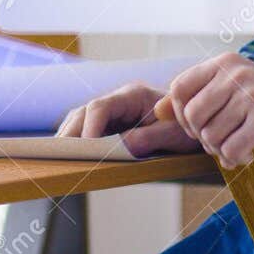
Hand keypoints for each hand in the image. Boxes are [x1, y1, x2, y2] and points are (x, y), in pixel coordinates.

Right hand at [55, 81, 201, 158]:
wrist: (193, 122)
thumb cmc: (184, 127)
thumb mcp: (173, 134)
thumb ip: (149, 138)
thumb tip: (123, 147)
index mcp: (133, 95)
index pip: (100, 107)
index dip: (89, 127)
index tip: (84, 148)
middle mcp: (118, 100)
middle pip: (84, 112)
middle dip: (71, 133)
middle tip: (61, 154)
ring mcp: (112, 112)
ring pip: (81, 120)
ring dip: (70, 137)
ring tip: (60, 158)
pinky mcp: (110, 125)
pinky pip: (88, 130)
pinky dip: (78, 142)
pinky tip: (71, 157)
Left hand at [160, 53, 253, 168]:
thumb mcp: (233, 89)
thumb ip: (197, 96)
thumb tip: (157, 110)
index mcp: (224, 63)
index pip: (179, 88)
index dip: (181, 114)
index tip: (196, 126)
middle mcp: (235, 74)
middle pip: (193, 116)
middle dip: (200, 137)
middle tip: (219, 141)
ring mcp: (250, 96)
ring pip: (210, 136)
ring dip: (219, 150)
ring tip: (236, 146)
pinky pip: (230, 149)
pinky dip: (235, 158)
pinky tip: (248, 154)